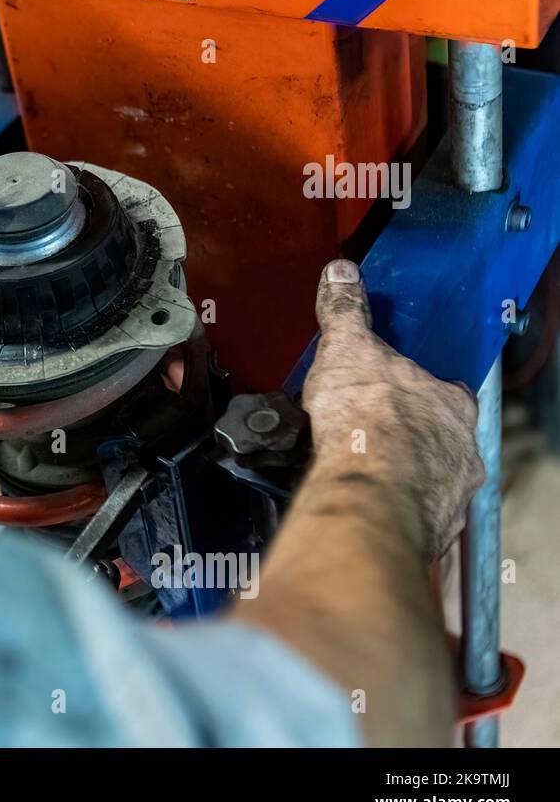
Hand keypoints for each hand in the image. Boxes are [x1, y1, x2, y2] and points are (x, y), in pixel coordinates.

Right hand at [302, 260, 483, 559]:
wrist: (367, 485)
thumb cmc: (366, 417)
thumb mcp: (348, 348)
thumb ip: (346, 311)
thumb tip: (340, 273)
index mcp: (449, 402)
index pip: (444, 392)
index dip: (418, 392)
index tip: (393, 396)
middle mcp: (460, 447)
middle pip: (439, 439)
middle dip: (411, 440)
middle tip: (371, 441)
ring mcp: (449, 491)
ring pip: (431, 481)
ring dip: (403, 479)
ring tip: (363, 478)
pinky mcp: (430, 528)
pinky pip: (414, 517)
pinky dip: (393, 512)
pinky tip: (366, 508)